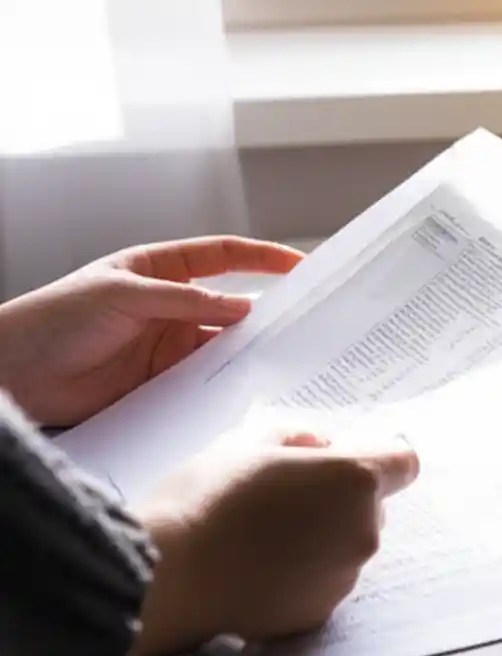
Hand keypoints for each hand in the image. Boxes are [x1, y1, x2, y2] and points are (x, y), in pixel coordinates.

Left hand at [0, 236, 303, 425]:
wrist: (15, 373)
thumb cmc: (56, 318)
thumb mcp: (123, 295)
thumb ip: (186, 302)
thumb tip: (246, 307)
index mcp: (160, 270)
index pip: (224, 257)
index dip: (264, 258)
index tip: (301, 264)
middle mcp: (171, 306)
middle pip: (232, 305)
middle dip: (269, 311)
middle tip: (307, 320)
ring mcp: (168, 346)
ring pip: (224, 346)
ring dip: (249, 352)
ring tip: (285, 358)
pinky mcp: (163, 384)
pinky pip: (205, 382)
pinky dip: (226, 384)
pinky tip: (247, 388)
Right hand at [130, 426, 419, 655]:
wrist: (166, 578)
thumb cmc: (203, 498)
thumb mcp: (247, 441)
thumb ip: (298, 435)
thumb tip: (320, 444)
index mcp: (354, 479)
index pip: (403, 462)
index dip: (376, 458)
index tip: (342, 462)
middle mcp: (364, 531)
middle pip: (371, 507)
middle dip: (340, 499)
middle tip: (283, 496)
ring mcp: (345, 576)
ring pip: (347, 546)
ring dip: (322, 538)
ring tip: (261, 536)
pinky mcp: (320, 612)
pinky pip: (324, 581)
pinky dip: (303, 574)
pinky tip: (257, 568)